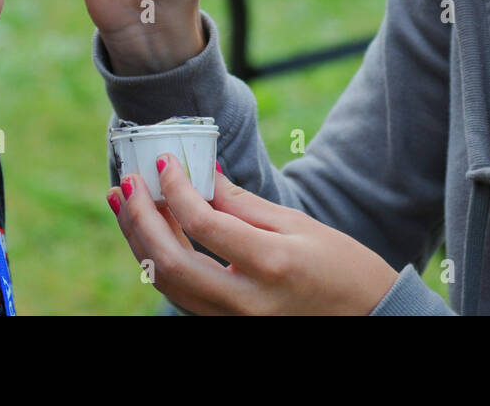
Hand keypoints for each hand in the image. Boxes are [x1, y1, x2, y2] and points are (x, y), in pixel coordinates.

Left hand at [107, 154, 400, 314]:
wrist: (365, 315)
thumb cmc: (339, 264)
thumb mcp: (296, 223)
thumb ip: (241, 203)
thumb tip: (201, 172)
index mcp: (270, 265)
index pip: (204, 226)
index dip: (176, 190)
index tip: (164, 162)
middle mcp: (245, 302)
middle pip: (170, 262)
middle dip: (140, 219)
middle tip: (127, 182)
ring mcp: (233, 322)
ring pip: (166, 284)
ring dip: (139, 241)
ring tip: (124, 203)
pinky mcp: (226, 327)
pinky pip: (180, 295)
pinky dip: (158, 261)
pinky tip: (149, 232)